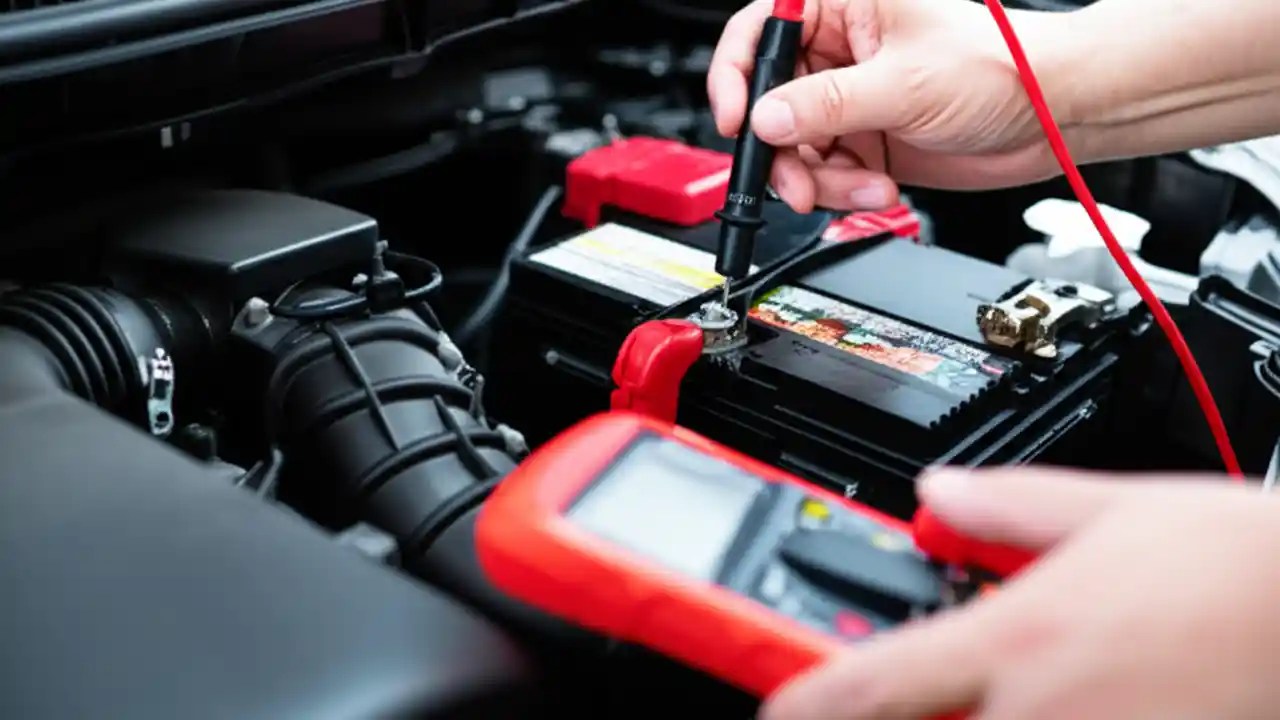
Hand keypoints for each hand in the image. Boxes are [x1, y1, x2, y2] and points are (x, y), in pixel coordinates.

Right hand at [707, 0, 1081, 212]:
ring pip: (795, 147)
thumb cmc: (1000, 67)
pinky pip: (825, 173)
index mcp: (841, 5)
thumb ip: (826, 103)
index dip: (736, 77)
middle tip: (796, 179)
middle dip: (782, 148)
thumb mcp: (902, 83)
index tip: (738, 120)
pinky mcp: (863, 140)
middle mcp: (838, 50)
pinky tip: (879, 189)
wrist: (1050, 116)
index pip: (758, 32)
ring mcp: (848, 99)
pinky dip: (844, 190)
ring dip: (820, 178)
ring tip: (859, 187)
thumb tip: (766, 119)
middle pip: (770, 102)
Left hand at [761, 467, 1279, 718]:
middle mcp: (1036, 712)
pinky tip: (1072, 710)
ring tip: (992, 702)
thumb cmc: (1234, 563)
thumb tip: (935, 497)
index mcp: (1011, 639)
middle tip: (910, 697)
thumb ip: (1000, 508)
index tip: (776, 711)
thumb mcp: (1104, 510)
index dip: (797, 708)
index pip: (862, 690)